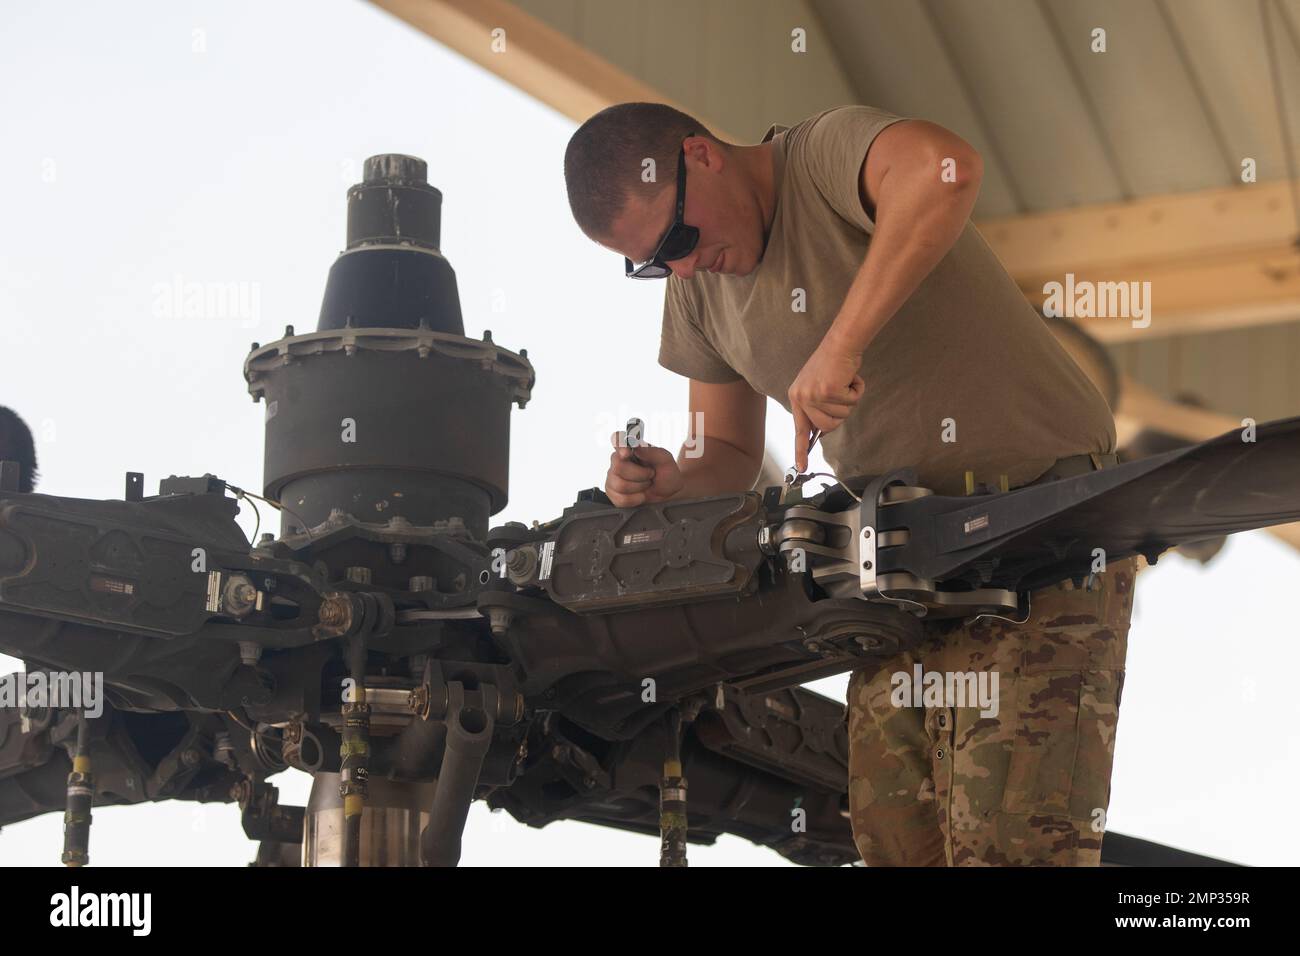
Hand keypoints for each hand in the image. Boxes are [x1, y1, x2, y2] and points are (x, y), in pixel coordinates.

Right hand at [604, 430, 683, 506]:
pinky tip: (641, 495)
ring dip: (639, 487)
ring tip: (646, 484)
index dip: (618, 444)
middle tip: (650, 474)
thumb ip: (651, 452)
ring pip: (620, 485)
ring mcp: (613, 479)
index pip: (616, 439)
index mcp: (629, 449)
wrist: (669, 493)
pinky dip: (635, 499)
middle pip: (618, 467)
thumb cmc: (666, 473)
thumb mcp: (665, 459)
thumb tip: (636, 446)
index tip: (627, 452)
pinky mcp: (613, 495)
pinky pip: (621, 499)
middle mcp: (618, 462)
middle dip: (640, 474)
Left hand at [788, 342, 864, 471]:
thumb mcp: (817, 387)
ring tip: (844, 382)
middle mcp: (801, 397)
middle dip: (840, 414)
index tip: (800, 468)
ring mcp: (814, 394)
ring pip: (841, 416)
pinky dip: (857, 390)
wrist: (840, 343)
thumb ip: (817, 408)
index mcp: (796, 397)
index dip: (801, 450)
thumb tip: (820, 432)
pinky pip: (851, 402)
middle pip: (827, 426)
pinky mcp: (828, 390)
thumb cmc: (832, 364)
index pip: (799, 429)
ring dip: (849, 401)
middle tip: (842, 394)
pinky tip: (850, 377)